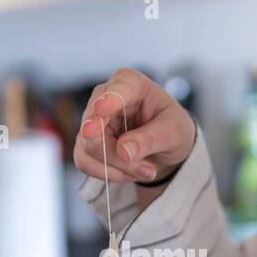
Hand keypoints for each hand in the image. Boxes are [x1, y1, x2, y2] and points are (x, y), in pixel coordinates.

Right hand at [73, 67, 196, 184]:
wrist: (165, 145)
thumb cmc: (171, 127)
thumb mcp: (174, 132)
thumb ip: (150, 139)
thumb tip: (123, 151)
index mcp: (130, 83)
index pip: (117, 90)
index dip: (108, 100)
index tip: (102, 108)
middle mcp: (104, 96)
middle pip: (95, 127)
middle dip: (118, 156)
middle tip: (148, 171)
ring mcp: (91, 118)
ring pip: (88, 148)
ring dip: (115, 168)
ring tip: (145, 172)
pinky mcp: (86, 141)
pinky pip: (83, 161)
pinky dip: (106, 173)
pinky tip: (128, 173)